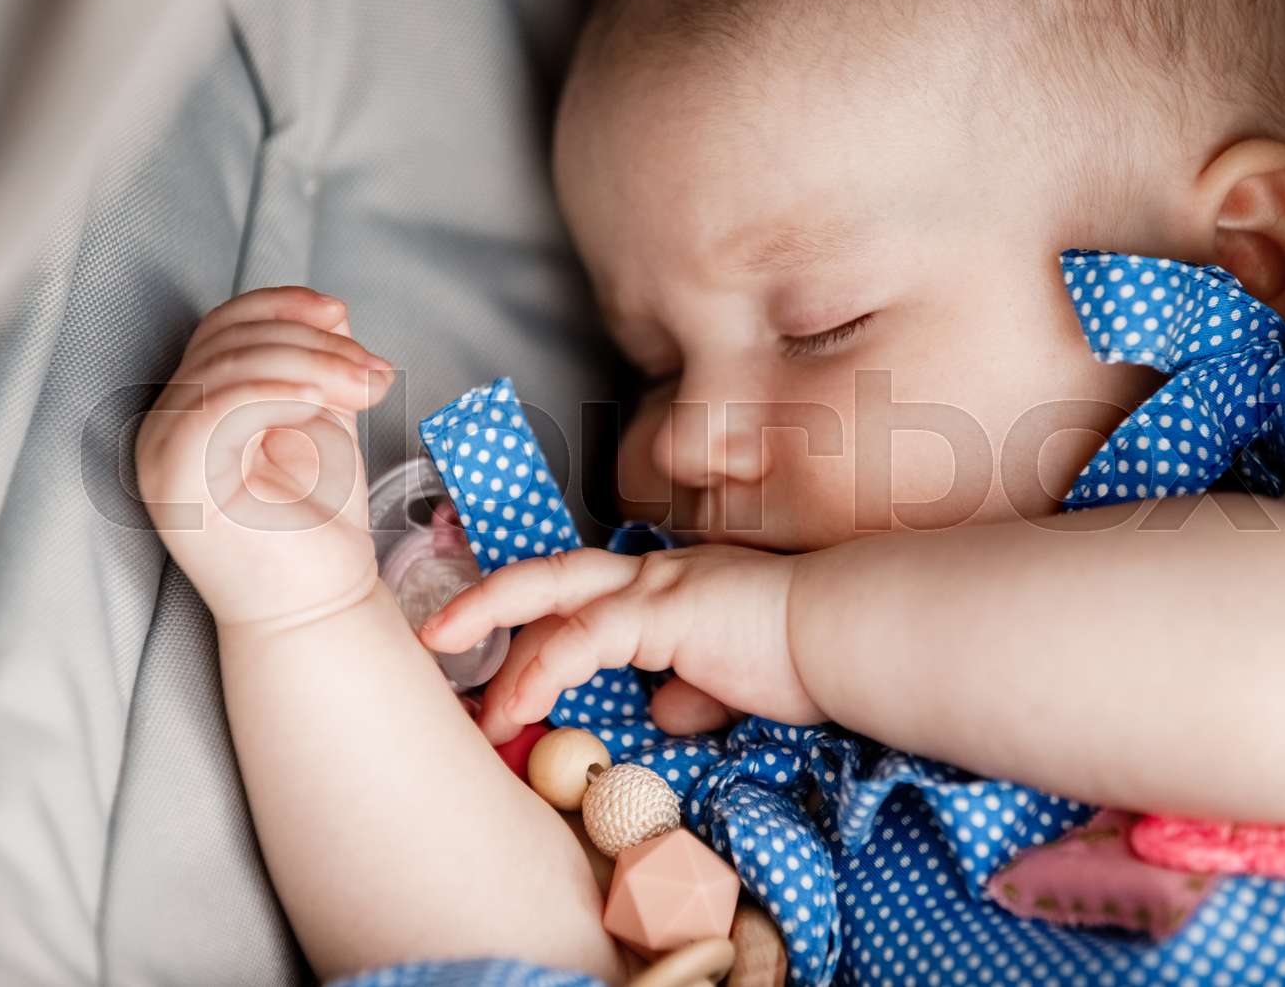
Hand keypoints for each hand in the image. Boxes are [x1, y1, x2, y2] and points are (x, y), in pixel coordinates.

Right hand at [136, 287, 393, 632]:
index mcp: (194, 407)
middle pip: (226, 341)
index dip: (280, 306)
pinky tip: (321, 398)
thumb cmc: (318, 524)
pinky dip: (273, 390)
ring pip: (225, 368)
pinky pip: (215, 409)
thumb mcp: (325, 423)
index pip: (223, 327)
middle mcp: (165, 427)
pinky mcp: (177, 485)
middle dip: (310, 341)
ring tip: (366, 387)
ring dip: (308, 363)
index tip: (341, 314)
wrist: (318, 605)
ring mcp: (164, 456)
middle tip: (374, 372)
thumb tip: (331, 309)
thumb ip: (319, 367)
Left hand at [418, 545, 822, 743]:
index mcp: (666, 589)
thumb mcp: (735, 679)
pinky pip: (582, 638)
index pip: (582, 597)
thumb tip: (666, 708)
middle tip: (436, 636)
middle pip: (546, 575)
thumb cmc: (805, 654)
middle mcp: (652, 577)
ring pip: (549, 595)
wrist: (848, 634)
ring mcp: (655, 588)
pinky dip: (541, 671)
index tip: (497, 660)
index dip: (534, 623)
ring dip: (497, 643)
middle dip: (484, 602)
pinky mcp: (664, 613)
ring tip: (470, 698)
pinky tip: (517, 706)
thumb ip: (694, 688)